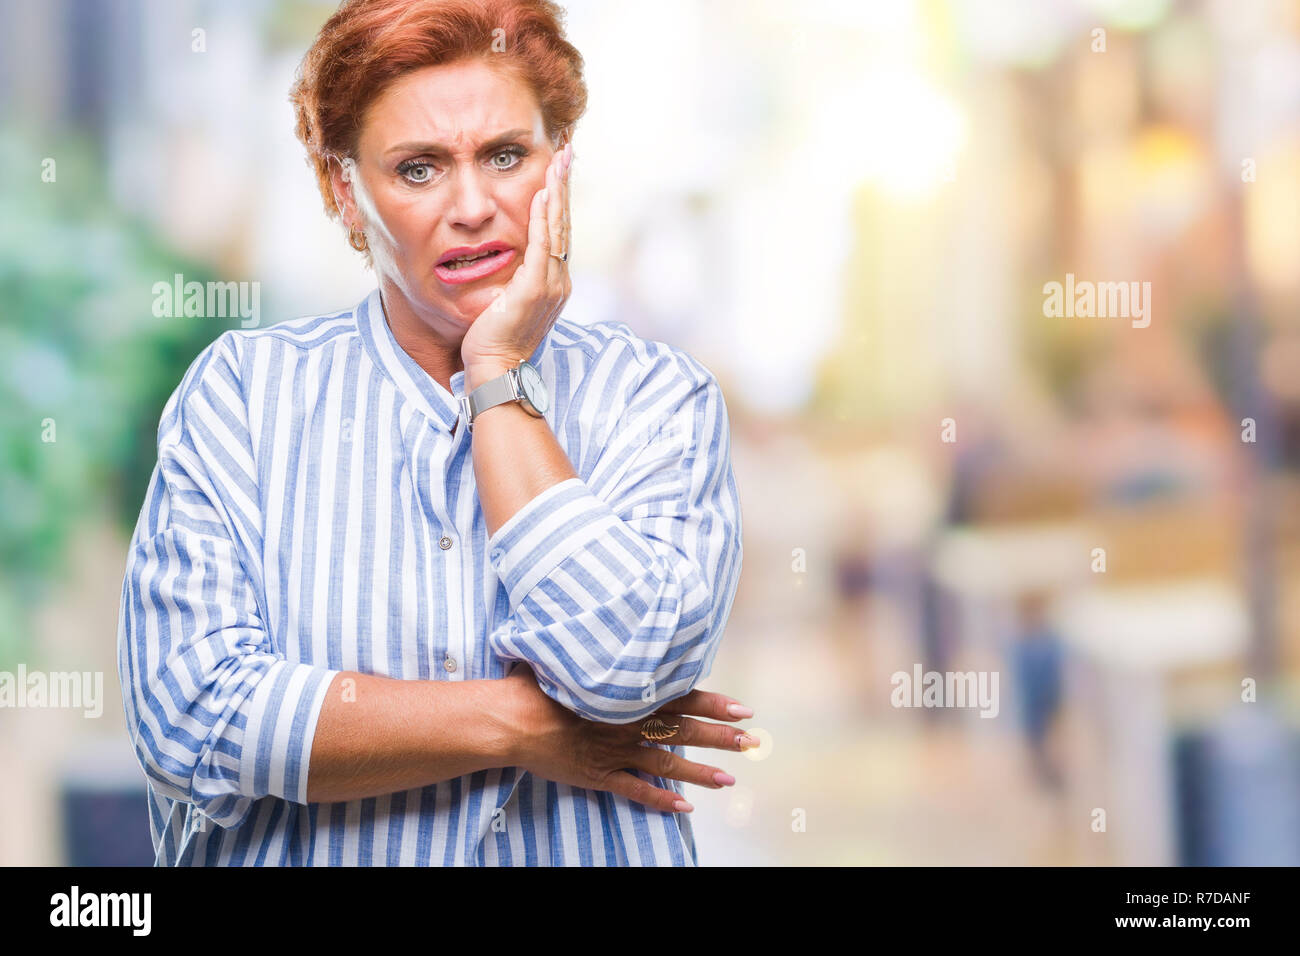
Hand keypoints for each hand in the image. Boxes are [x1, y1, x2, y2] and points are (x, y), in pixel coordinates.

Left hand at [460, 141, 571, 386]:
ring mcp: (550, 285)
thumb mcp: (505, 304)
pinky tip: (541, 194)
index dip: (558, 200)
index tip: (557, 171)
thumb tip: (504, 264)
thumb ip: (512, 281)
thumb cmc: (493, 342)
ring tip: (558, 161)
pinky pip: (541, 246)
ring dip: (557, 192)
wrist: (496, 370)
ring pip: (557, 229)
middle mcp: (558, 281)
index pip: (557, 232)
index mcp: (553, 283)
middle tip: (566, 150)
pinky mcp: (534, 289)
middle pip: (564, 223)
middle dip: (564, 185)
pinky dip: (542, 218)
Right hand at [500, 663, 754, 813]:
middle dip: (720, 738)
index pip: (680, 698)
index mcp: (626, 694)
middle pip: (683, 730)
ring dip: (700, 772)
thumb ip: (599, 648)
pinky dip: (660, 799)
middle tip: (752, 743)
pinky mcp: (598, 775)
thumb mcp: (573, 656)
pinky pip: (635, 790)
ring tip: (730, 780)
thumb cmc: (536, 683)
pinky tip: (684, 808)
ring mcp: (615, 751)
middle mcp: (627, 723)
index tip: (742, 709)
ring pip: (667, 763)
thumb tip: (611, 623)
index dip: (713, 704)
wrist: (510, 718)